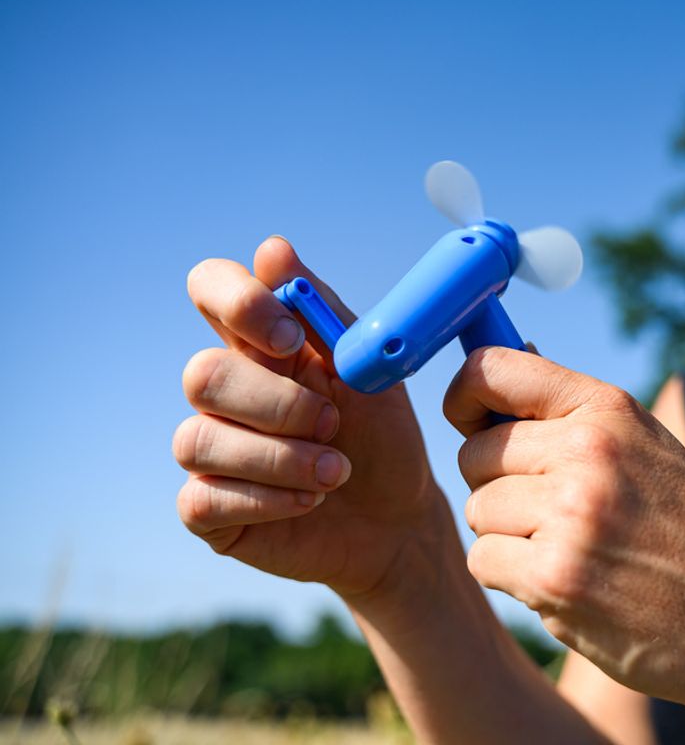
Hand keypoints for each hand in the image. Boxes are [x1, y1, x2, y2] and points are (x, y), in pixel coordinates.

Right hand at [174, 236, 445, 602]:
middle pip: (201, 374)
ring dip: (281, 457)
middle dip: (278, 403)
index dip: (239, 303)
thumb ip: (324, 313)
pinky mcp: (207, 509)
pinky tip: (310, 501)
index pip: (211, 289)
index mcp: (261, 344)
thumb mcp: (370, 370)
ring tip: (335, 473)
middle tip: (334, 423)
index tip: (292, 338)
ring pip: (198, 439)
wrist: (399, 520)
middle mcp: (226, 392)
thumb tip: (272, 251)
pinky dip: (267, 499)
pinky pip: (202, 497)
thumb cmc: (383, 438)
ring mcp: (211, 450)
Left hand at [444, 347, 684, 718]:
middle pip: (475, 452)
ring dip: (506, 536)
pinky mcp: (554, 577)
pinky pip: (482, 560)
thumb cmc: (683, 529)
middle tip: (549, 511)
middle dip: (497, 484)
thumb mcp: (644, 446)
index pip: (494, 370)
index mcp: (608, 410)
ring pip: (477, 509)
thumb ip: (571, 415)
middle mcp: (588, 452)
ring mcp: (571, 515)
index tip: (469, 420)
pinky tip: (563, 582)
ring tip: (568, 548)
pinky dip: (510, 577)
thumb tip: (487, 382)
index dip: (464, 395)